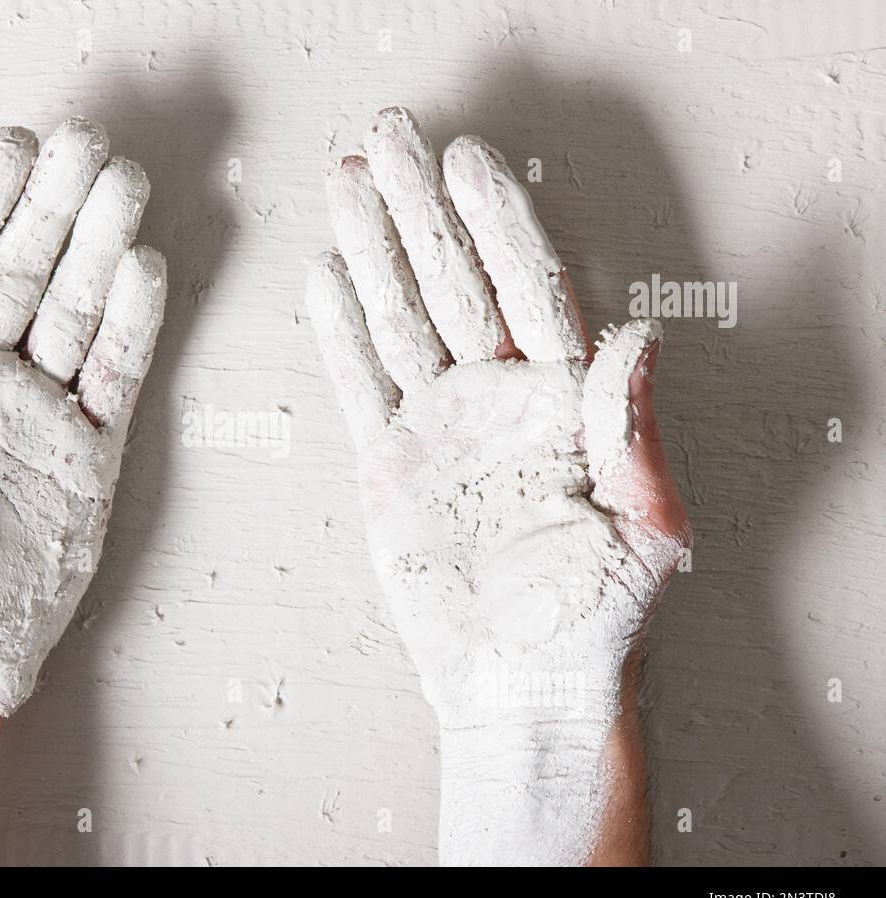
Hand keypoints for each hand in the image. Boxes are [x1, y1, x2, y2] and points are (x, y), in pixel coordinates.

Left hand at [0, 119, 165, 716]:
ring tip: (124, 188)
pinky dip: (130, 331)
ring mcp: (36, 417)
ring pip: (74, 315)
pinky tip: (142, 273)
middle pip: (21, 277)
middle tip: (86, 149)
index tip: (10, 151)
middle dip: (53, 211)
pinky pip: (113, 383)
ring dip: (100, 250)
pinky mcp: (86, 462)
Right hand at [307, 108, 689, 863]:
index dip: (499, 224)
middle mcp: (500, 400)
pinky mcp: (391, 465)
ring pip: (401, 319)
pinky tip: (327, 278)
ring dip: (373, 252)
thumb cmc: (594, 620)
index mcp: (567, 403)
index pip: (529, 290)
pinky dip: (341, 333)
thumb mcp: (642, 530)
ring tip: (345, 183)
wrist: (520, 687)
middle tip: (387, 137)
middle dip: (419, 209)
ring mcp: (441, 428)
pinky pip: (361, 385)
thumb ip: (633, 435)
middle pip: (455, 284)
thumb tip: (636, 340)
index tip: (468, 163)